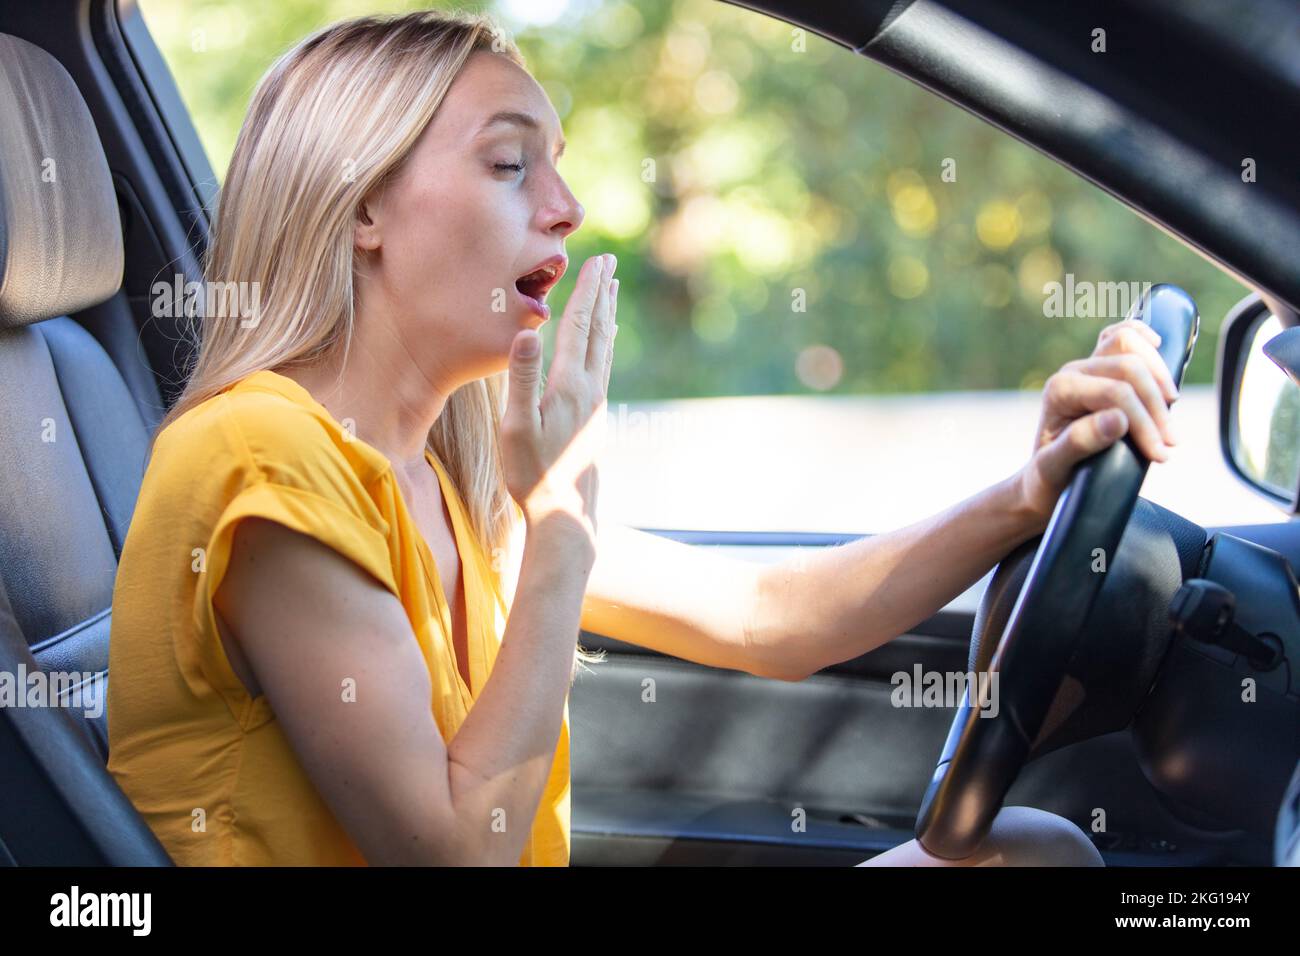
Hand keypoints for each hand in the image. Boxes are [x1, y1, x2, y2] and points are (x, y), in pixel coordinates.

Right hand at [500, 253, 618, 542]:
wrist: (566, 513)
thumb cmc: (532, 473)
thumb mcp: (516, 427)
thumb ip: (520, 378)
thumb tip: (527, 333)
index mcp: (569, 385)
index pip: (578, 326)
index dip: (587, 291)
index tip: (597, 261)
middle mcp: (589, 389)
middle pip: (598, 330)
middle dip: (602, 294)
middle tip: (609, 263)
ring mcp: (595, 404)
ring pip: (604, 348)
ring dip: (606, 316)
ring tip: (612, 291)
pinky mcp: (595, 417)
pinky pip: (602, 367)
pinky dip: (604, 343)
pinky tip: (604, 342)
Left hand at [1016, 318, 1179, 526]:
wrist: (1045, 478)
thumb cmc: (1049, 475)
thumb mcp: (1055, 468)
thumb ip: (1081, 443)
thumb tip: (1118, 419)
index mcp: (1060, 390)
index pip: (1117, 393)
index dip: (1144, 421)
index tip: (1160, 453)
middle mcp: (1072, 371)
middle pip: (1130, 368)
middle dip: (1156, 406)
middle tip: (1170, 444)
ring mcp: (1087, 365)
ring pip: (1130, 344)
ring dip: (1159, 376)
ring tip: (1171, 411)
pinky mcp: (1101, 367)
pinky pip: (1121, 335)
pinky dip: (1142, 335)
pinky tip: (1158, 345)